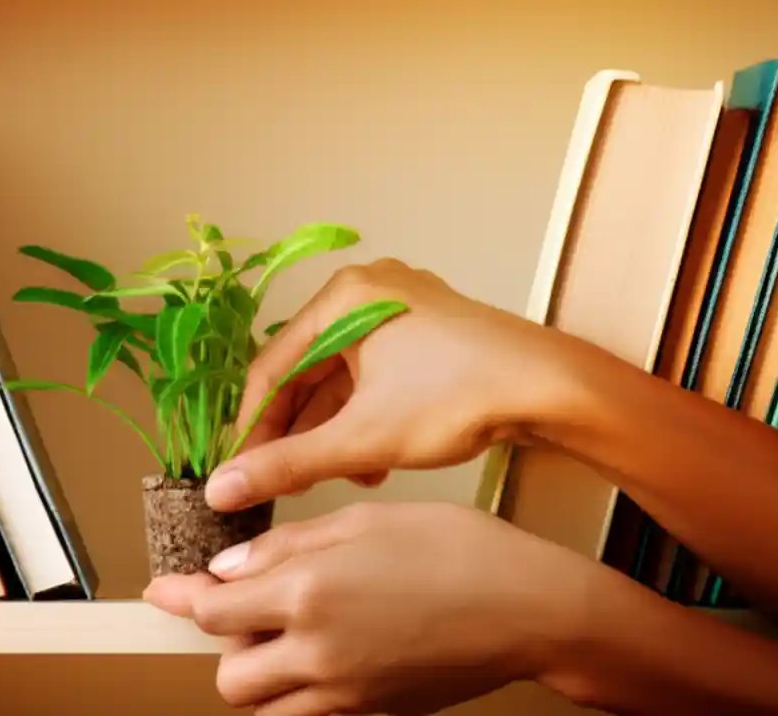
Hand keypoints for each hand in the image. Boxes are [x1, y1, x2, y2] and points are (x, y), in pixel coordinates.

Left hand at [144, 501, 604, 714]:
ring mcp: (346, 692)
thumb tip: (229, 568)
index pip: (215, 612)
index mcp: (309, 593)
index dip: (183, 597)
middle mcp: (318, 653)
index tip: (164, 589)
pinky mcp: (373, 712)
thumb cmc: (459, 550)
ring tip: (285, 634)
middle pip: (229, 675)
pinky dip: (296, 694)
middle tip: (251, 607)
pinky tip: (322, 654)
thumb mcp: (363, 520)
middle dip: (227, 642)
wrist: (531, 610)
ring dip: (257, 674)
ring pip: (264, 707)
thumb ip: (286, 546)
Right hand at [207, 258, 572, 510]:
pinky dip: (366, 415)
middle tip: (283, 482)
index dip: (251, 427)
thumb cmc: (459, 399)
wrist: (555, 391)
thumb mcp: (362, 438)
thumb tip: (221, 489)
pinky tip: (374, 462)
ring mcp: (401, 305)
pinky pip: (375, 372)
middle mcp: (367, 289)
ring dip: (333, 431)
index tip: (238, 473)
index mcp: (343, 297)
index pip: (272, 367)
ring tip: (339, 479)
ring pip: (343, 376)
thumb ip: (287, 464)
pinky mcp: (428, 328)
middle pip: (307, 370)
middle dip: (297, 432)